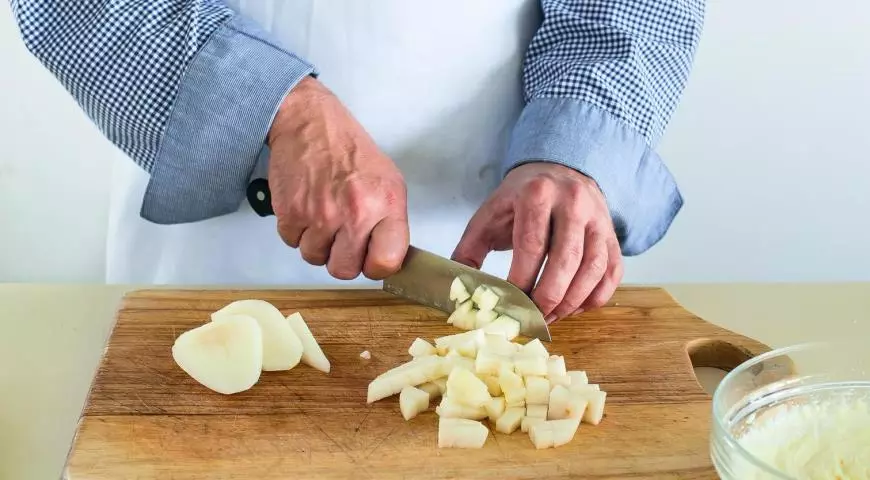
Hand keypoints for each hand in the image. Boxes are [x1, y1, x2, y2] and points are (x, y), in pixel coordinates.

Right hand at [267, 77, 408, 279]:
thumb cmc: (350, 151)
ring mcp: (320, 216)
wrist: (309, 124)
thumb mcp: (389, 181)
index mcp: (385, 205)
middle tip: (342, 236)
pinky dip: (297, 230)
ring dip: (317, 243)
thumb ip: (391, 222)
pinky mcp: (290, 214)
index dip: (376, 265)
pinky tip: (306, 207)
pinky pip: (292, 243)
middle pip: (345, 271)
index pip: (386, 262)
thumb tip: (388, 258)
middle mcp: (354, 214)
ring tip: (323, 215)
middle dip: (342, 258)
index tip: (372, 257)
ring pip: (315, 258)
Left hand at [452, 163, 622, 322]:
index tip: (509, 304)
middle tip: (532, 318)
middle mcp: (573, 203)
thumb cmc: (521, 198)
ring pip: (593, 269)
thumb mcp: (489, 214)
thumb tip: (457, 290)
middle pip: (566, 260)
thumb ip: (469, 250)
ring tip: (551, 316)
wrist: (559, 170)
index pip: (531, 246)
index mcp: (537, 194)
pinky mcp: (612, 234)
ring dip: (572, 302)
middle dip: (548, 297)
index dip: (521, 281)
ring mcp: (598, 218)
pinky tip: (574, 307)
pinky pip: (612, 272)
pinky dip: (595, 297)